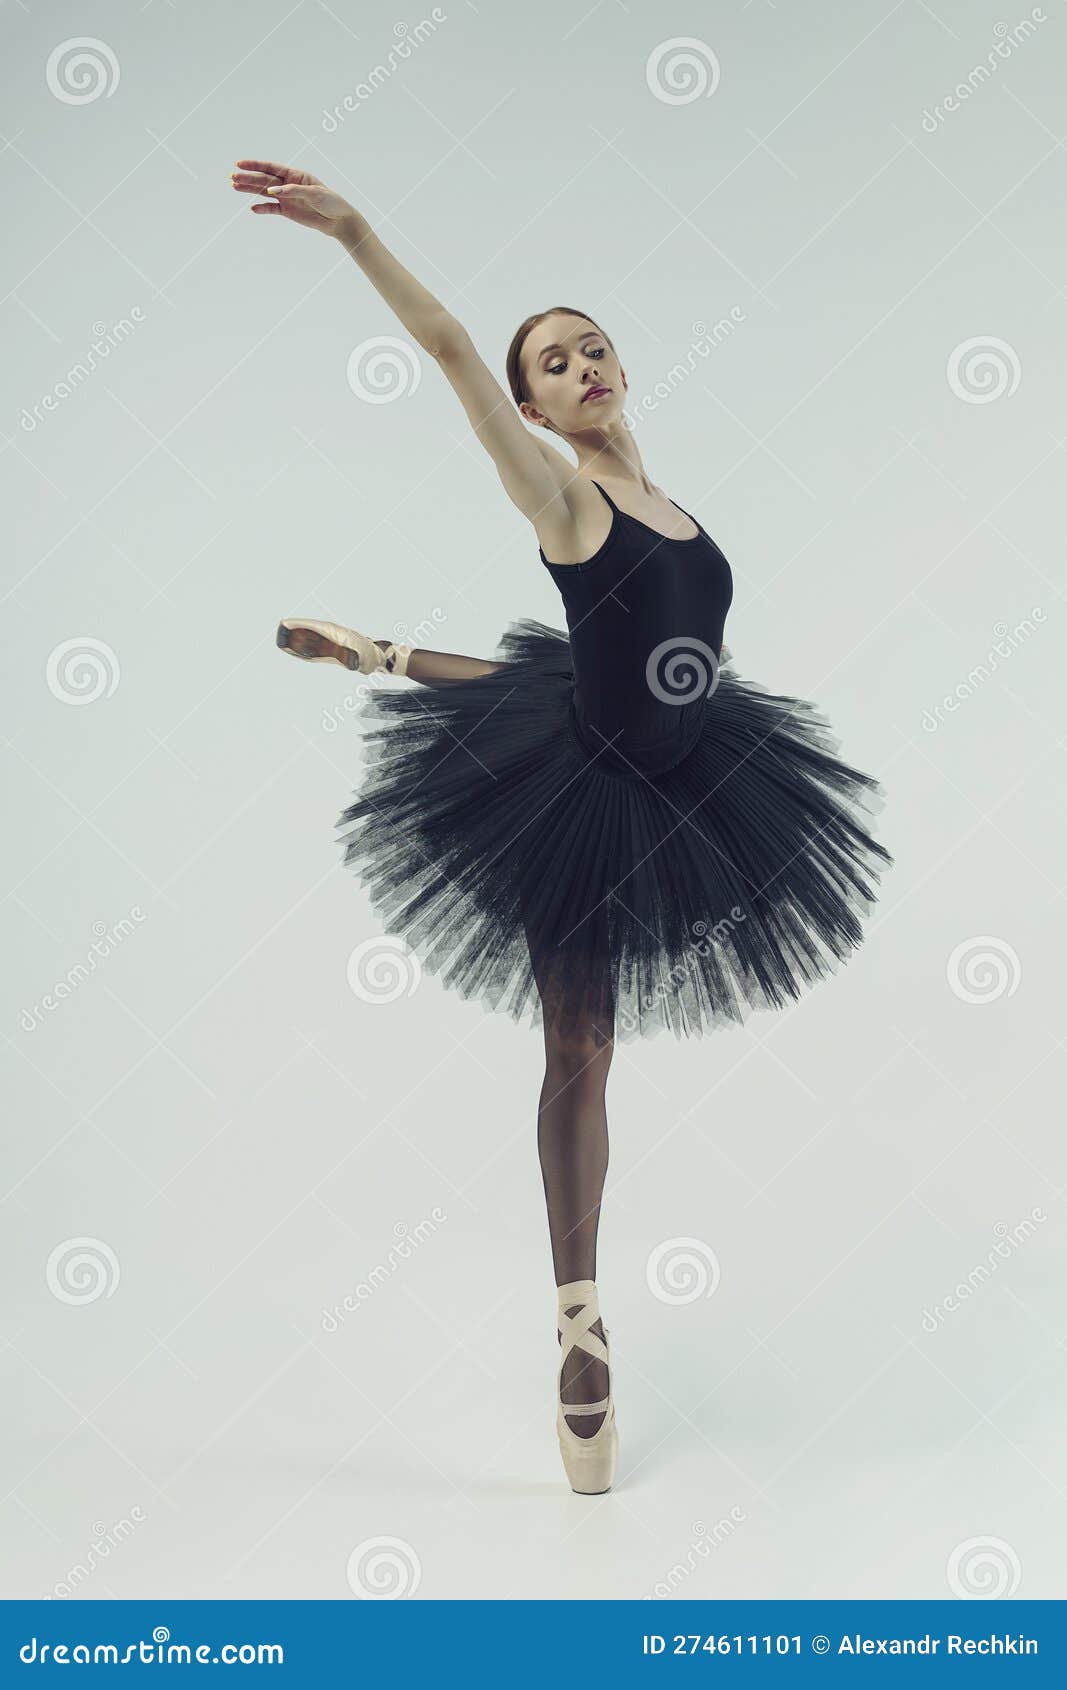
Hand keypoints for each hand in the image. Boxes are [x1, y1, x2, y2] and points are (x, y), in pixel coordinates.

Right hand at [231, 159, 358, 237]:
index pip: (271, 167)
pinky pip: (271, 209)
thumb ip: (293, 191)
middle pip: (264, 179)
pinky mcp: (287, 211)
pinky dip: (262, 209)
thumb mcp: (315, 193)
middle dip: (248, 178)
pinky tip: (252, 208)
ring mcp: (286, 197)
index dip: (255, 165)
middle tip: (231, 177)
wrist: (338, 220)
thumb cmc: (330, 201)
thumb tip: (273, 192)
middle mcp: (288, 184)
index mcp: (295, 174)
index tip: (239, 164)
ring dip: (249, 190)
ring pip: (264, 192)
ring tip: (234, 187)